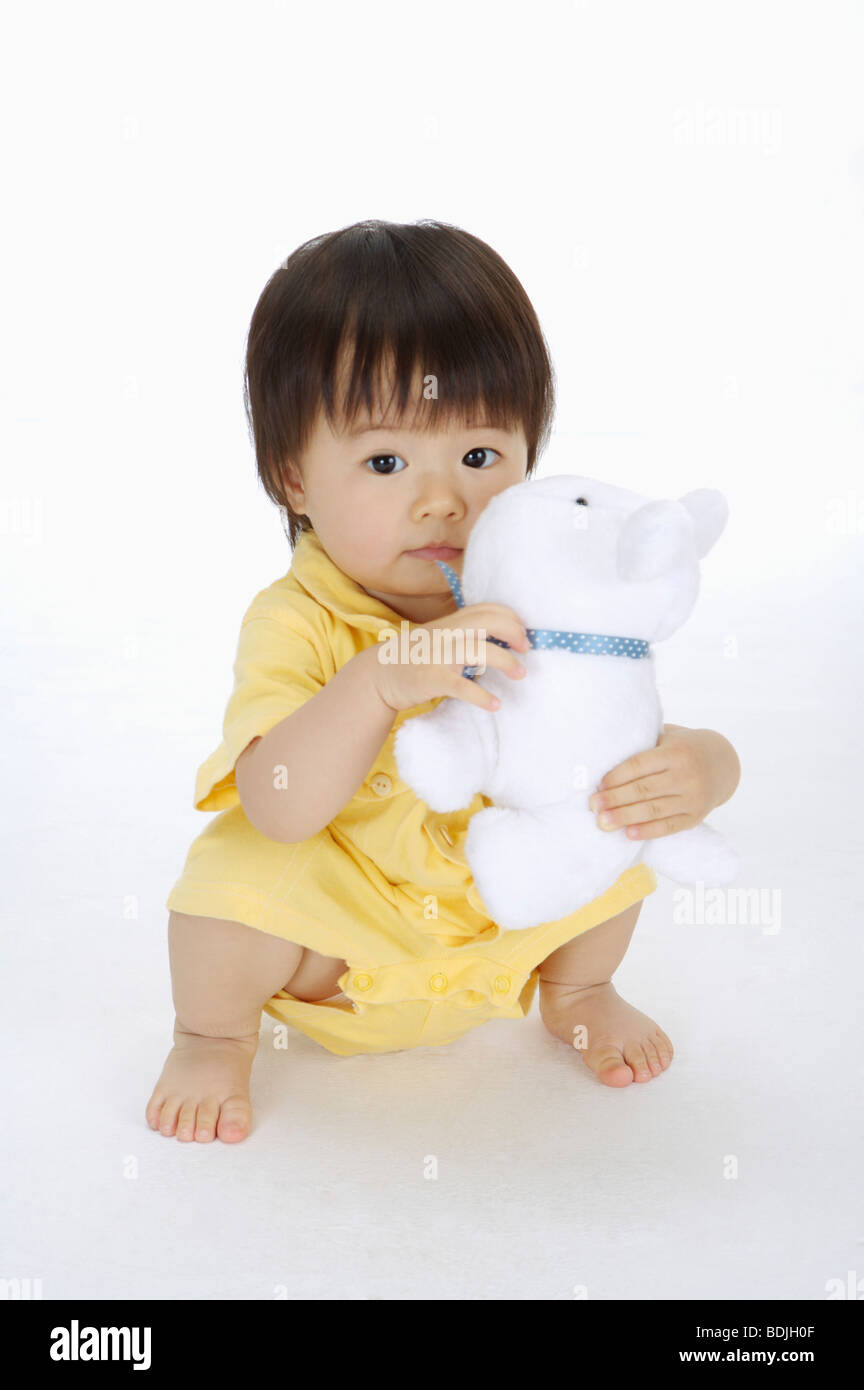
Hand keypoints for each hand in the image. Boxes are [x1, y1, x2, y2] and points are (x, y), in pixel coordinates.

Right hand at [370, 604, 530, 713]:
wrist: (378, 675)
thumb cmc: (414, 658)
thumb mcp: (438, 637)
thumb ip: (462, 634)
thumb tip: (498, 640)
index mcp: (450, 622)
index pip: (487, 608)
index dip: (511, 618)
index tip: (523, 634)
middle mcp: (447, 634)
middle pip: (489, 621)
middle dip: (514, 632)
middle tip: (525, 649)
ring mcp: (440, 655)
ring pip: (481, 650)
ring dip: (507, 662)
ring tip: (520, 674)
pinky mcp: (433, 679)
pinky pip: (463, 687)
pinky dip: (482, 696)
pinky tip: (495, 705)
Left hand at [586, 724, 737, 840]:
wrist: (722, 763)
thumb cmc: (683, 748)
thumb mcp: (668, 737)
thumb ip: (643, 745)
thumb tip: (603, 759)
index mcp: (676, 752)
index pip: (639, 765)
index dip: (616, 777)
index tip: (598, 785)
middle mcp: (686, 775)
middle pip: (643, 790)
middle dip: (615, 799)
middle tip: (593, 807)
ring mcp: (693, 798)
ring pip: (654, 810)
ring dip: (625, 818)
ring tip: (603, 823)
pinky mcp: (696, 816)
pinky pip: (669, 826)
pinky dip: (648, 831)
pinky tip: (629, 833)